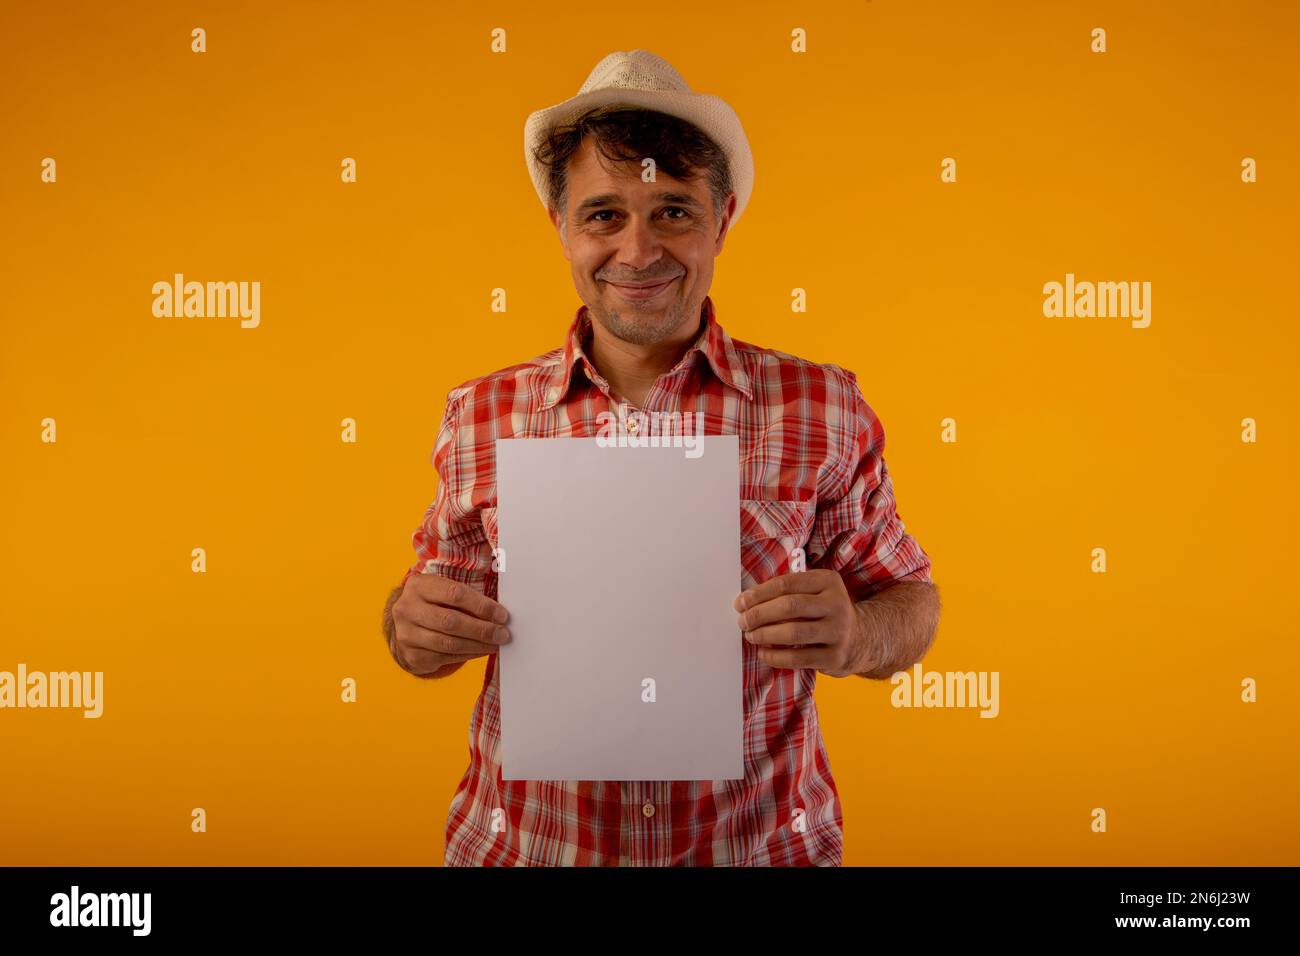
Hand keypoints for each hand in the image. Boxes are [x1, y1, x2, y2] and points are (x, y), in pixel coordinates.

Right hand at [391, 574, 510, 675]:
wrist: (405, 625)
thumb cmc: (434, 604)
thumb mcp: (443, 591)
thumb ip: (467, 597)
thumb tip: (498, 614)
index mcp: (419, 586)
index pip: (455, 594)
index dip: (482, 606)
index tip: (502, 615)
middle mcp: (407, 609)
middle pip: (451, 621)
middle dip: (482, 629)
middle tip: (502, 634)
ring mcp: (406, 634)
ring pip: (449, 643)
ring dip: (478, 645)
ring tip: (496, 644)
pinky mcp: (411, 655)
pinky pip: (445, 658)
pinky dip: (468, 655)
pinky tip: (481, 651)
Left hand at [734, 569, 866, 677]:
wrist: (861, 639)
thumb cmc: (823, 612)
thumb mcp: (815, 591)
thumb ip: (787, 591)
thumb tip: (746, 601)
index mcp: (827, 581)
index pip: (786, 584)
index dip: (759, 594)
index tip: (740, 603)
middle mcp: (836, 603)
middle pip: (789, 606)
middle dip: (759, 614)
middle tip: (743, 621)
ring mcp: (838, 631)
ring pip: (793, 632)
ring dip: (765, 635)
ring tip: (751, 636)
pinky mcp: (835, 656)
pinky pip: (798, 658)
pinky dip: (775, 656)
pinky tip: (764, 653)